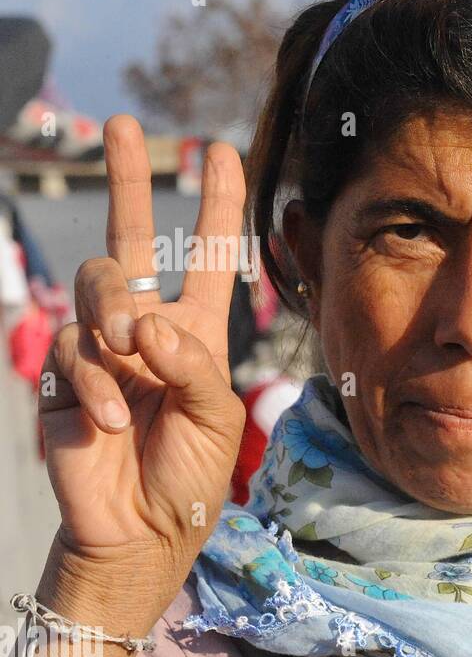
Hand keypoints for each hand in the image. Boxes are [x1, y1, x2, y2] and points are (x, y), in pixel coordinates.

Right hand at [37, 115, 247, 633]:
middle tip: (128, 126)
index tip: (222, 151)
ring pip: (98, 286)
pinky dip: (96, 384)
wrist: (141, 530)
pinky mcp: (63, 373)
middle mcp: (147, 328)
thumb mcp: (217, 419)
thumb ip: (193, 366)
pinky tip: (115, 421)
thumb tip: (146, 321)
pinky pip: (74, 350)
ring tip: (132, 365)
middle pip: (132, 240)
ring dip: (114, 317)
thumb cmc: (191, 476)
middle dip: (130, 181)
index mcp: (198, 334)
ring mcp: (100, 347)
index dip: (216, 207)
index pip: (207, 259)